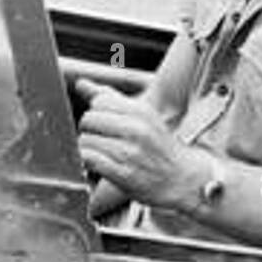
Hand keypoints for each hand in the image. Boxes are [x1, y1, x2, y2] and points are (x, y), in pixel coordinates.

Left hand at [76, 78, 205, 211]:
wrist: (181, 178)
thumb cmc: (157, 145)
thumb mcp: (141, 116)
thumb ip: (110, 98)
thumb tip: (80, 83)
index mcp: (141, 111)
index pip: (100, 101)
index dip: (97, 112)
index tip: (104, 123)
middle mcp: (137, 129)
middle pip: (89, 119)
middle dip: (89, 130)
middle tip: (100, 139)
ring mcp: (130, 153)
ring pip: (86, 141)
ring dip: (87, 149)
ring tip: (101, 153)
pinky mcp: (123, 174)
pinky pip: (90, 160)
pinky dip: (88, 162)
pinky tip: (99, 164)